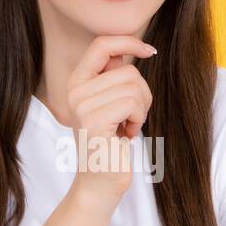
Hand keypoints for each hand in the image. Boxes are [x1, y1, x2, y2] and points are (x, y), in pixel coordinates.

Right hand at [64, 35, 155, 202]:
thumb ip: (114, 78)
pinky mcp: (94, 120)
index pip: (102, 44)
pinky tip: (126, 135)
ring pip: (134, 86)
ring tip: (127, 127)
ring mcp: (82, 105)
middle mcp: (75, 91)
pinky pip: (132, 102)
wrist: (99, 184)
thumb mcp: (111, 104)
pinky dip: (138, 119)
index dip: (129, 41)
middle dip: (142, 94)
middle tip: (132, 118)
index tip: (150, 51)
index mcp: (77, 82)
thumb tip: (134, 47)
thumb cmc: (110, 144)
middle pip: (128, 70)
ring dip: (141, 109)